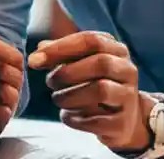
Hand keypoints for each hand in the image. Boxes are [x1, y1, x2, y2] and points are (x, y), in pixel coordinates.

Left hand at [29, 31, 153, 152]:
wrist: (122, 119)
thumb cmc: (94, 83)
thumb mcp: (80, 63)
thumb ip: (60, 54)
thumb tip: (39, 50)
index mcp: (116, 50)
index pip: (90, 40)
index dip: (59, 48)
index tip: (34, 59)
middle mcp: (127, 71)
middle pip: (100, 63)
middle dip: (67, 73)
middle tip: (49, 82)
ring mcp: (128, 97)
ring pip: (100, 90)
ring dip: (69, 96)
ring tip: (58, 99)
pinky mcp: (123, 123)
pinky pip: (96, 120)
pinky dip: (75, 118)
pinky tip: (68, 115)